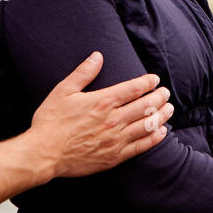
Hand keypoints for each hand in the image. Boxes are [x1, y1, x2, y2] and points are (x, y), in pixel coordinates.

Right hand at [30, 52, 172, 177]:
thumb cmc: (51, 121)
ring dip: (162, 115)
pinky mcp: (115, 156)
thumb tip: (97, 55)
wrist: (44, 153)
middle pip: (147, 105)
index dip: (148, 82)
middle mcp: (114, 120)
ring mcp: (116, 139)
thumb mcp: (63, 91)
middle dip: (160, 97)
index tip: (155, 79)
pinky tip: (162, 132)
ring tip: (169, 109)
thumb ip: (83, 72)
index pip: (135, 88)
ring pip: (148, 125)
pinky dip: (155, 138)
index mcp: (103, 101)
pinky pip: (141, 146)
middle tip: (166, 93)